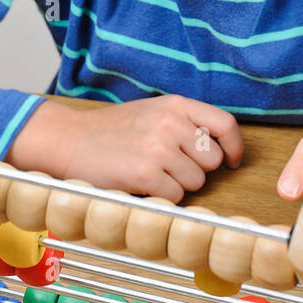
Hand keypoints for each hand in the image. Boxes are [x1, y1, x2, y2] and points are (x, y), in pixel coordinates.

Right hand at [10, 94, 243, 203]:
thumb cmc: (111, 131)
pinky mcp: (146, 174)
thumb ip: (184, 124)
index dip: (234, 147)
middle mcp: (171, 123)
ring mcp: (159, 148)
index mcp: (176, 105)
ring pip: (196, 182)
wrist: (68, 139)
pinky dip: (161, 197)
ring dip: (177, 185)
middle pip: (213, 161)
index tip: (232, 161)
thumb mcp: (152, 112)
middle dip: (196, 170)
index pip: (226, 124)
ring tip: (150, 172)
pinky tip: (141, 183)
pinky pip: (175, 197)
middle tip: (168, 166)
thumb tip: (220, 149)